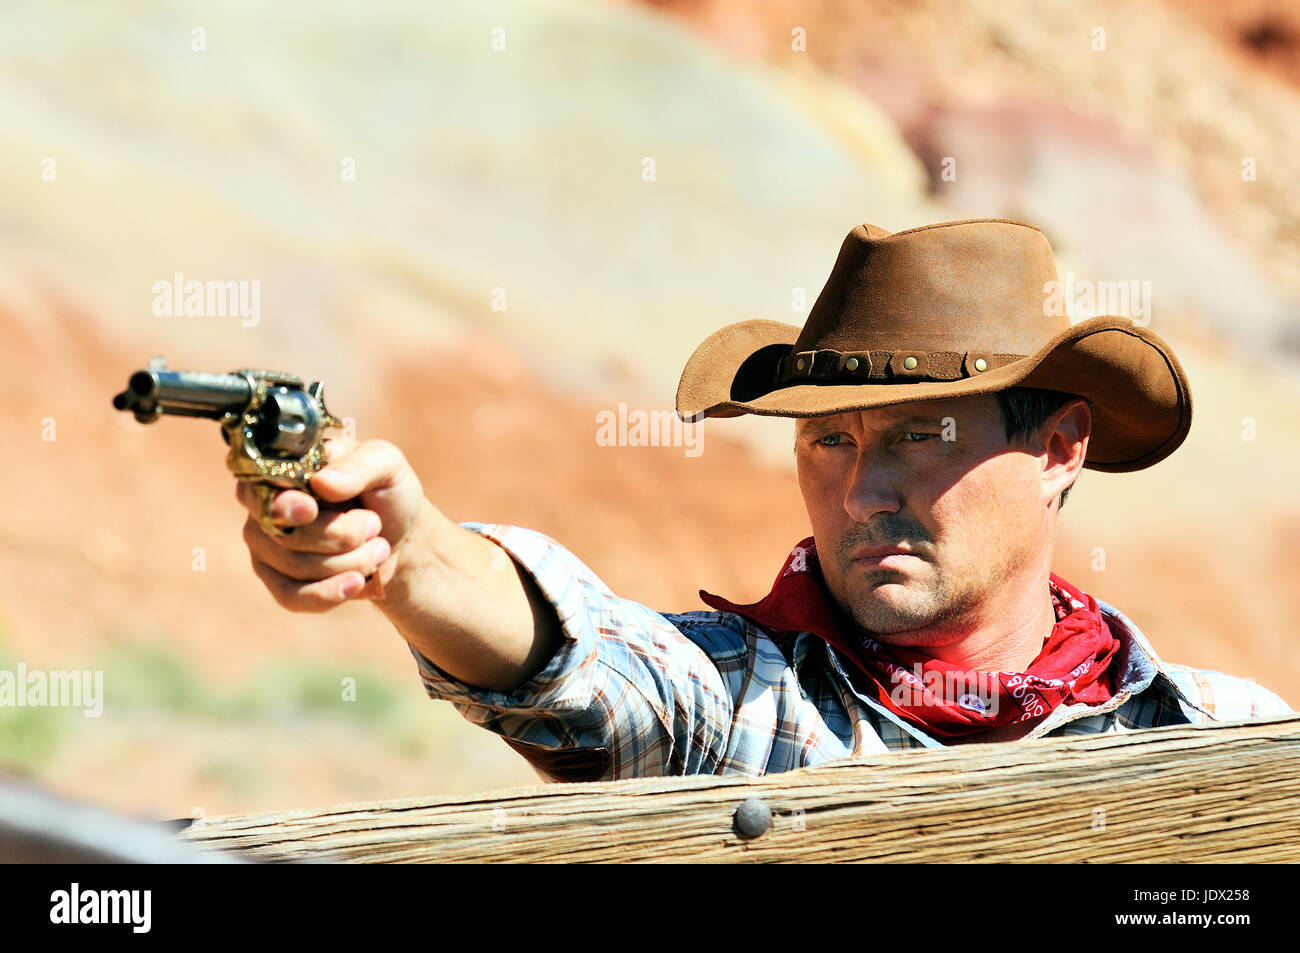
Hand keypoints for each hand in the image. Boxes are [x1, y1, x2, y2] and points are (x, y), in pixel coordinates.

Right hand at [238, 437, 426, 611]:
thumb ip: (358, 466)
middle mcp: (265, 506)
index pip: (261, 488)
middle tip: (375, 525)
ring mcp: (267, 546)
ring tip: (380, 547)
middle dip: (341, 536)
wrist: (400, 534)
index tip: (310, 509)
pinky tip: (356, 583)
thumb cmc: (385, 491)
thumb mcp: (386, 465)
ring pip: (296, 566)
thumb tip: (322, 482)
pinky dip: (329, 593)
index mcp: (283, 468)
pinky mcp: (280, 581)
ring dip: (350, 561)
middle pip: (284, 534)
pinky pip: (293, 597)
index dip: (283, 504)